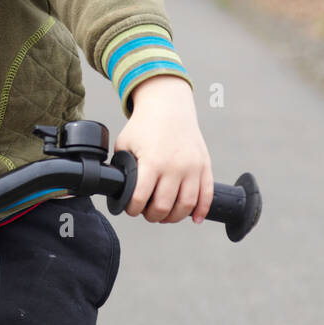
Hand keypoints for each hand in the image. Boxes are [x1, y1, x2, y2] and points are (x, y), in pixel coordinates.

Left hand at [113, 75, 212, 223]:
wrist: (168, 105)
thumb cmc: (144, 125)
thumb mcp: (124, 144)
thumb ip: (121, 166)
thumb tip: (116, 188)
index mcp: (152, 162)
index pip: (141, 198)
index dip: (133, 209)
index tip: (131, 209)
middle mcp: (175, 166)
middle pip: (164, 206)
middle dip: (152, 215)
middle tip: (147, 213)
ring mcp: (192, 167)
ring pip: (186, 205)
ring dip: (174, 217)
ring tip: (165, 215)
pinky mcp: (205, 165)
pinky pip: (207, 195)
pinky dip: (201, 210)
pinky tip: (193, 219)